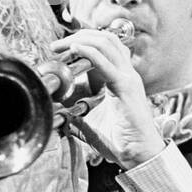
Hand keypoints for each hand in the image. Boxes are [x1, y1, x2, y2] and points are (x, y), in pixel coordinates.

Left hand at [50, 30, 164, 168]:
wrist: (137, 155)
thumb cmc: (118, 139)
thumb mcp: (87, 119)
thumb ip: (73, 110)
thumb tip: (54, 108)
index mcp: (118, 78)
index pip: (103, 49)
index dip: (81, 43)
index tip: (57, 50)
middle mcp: (126, 74)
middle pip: (105, 40)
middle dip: (79, 36)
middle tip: (56, 45)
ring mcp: (129, 79)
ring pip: (108, 45)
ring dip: (82, 40)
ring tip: (63, 45)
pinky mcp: (127, 88)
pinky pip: (107, 64)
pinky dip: (90, 53)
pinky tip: (76, 50)